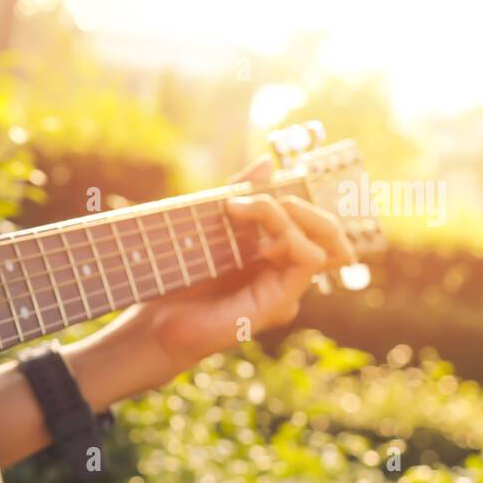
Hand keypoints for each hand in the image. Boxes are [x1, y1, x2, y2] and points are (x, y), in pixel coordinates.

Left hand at [65, 155, 355, 408]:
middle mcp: (285, 272)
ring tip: (238, 207)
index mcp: (274, 253)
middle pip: (326, 231)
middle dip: (302, 202)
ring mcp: (285, 289)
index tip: (266, 181)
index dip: (304, 196)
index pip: (313, 220)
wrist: (156, 320)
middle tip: (260, 192)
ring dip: (285, 214)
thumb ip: (240, 194)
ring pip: (318, 241)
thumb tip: (268, 163)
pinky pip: (307, 261)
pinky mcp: (278, 304)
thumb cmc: (179, 277)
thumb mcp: (210, 224)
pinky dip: (288, 235)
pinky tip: (252, 227)